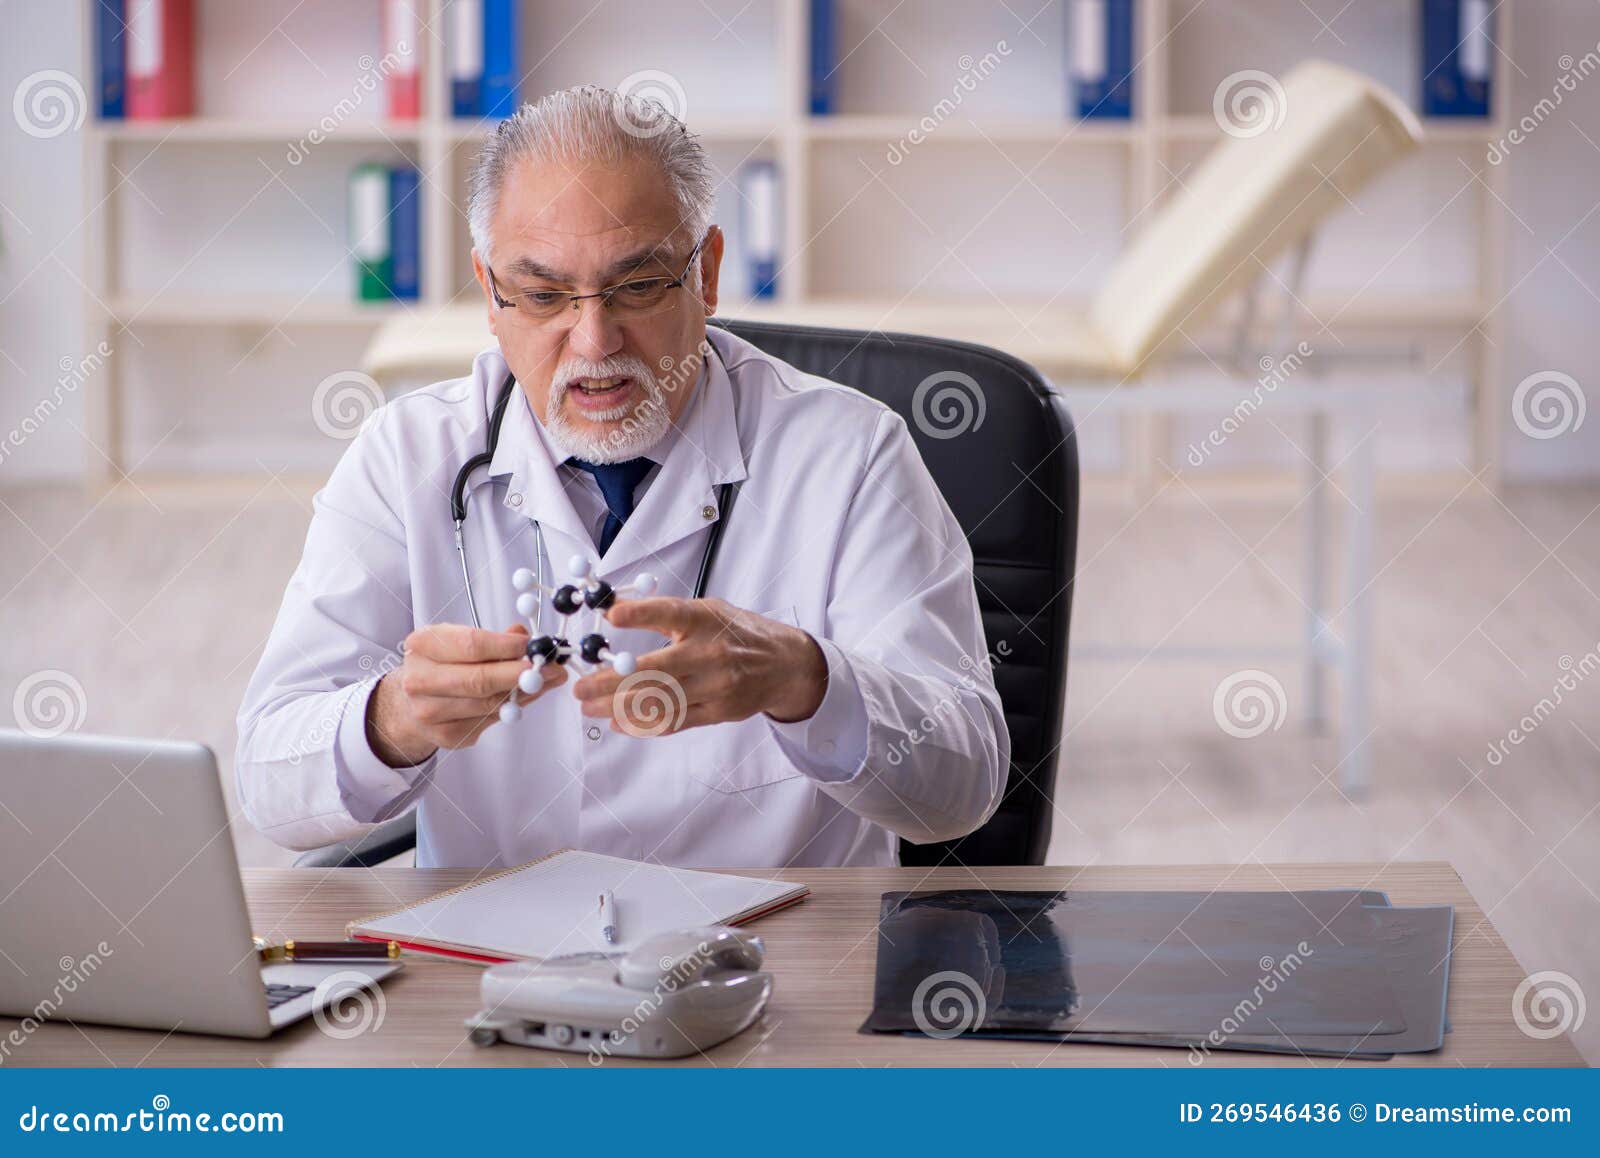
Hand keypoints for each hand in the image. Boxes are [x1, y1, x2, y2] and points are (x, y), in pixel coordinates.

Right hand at [366, 623, 566, 766]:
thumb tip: (525, 636)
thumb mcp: (459, 639)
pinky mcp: (446, 735)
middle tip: (551, 668)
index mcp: (422, 645)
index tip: (534, 645)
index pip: (471, 645)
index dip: (507, 647)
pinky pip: (489, 721)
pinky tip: (522, 697)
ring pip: (489, 704)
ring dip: (524, 693)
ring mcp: (430, 712)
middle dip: (521, 674)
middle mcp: (420, 680)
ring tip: (546, 680)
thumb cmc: (441, 663)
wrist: (410, 700)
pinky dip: (511, 709)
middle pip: (480, 680)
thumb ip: (494, 638)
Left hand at [571, 597, 827, 735]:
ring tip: (590, 707)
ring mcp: (716, 686)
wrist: (785, 665)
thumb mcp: (709, 611)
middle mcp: (710, 653)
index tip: (610, 615)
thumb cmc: (737, 634)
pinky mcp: (718, 713)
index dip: (640, 613)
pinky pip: (674, 722)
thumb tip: (613, 612)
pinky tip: (619, 722)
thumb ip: (667, 614)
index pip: (670, 613)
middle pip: (655, 670)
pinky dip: (642, 724)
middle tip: (580, 687)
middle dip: (610, 681)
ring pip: (659, 701)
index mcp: (706, 620)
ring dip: (618, 707)